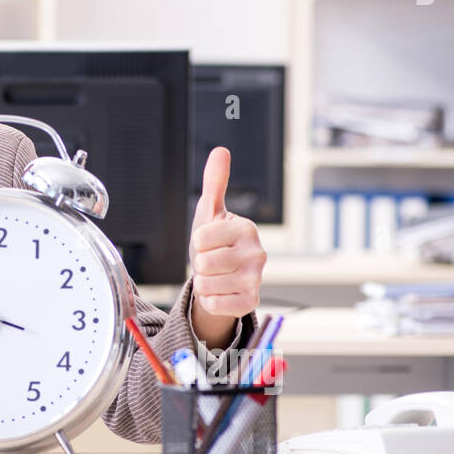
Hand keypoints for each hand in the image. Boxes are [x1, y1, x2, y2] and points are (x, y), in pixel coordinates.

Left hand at [188, 147, 265, 344]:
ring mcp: (257, 279)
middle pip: (203, 262)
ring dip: (203, 282)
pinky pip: (214, 303)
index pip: (200, 238)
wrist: (223, 277)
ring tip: (215, 276)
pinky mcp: (251, 302)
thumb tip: (221, 151)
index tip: (208, 242)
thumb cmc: (215, 242)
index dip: (197, 242)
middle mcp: (257, 253)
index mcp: (246, 228)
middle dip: (199, 264)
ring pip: (205, 283)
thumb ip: (214, 181)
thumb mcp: (211, 212)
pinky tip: (221, 292)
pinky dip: (209, 300)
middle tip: (211, 262)